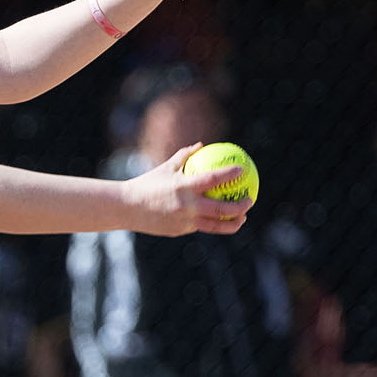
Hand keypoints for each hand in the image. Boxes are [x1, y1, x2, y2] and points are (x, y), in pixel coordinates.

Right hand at [122, 143, 251, 235]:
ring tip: (242, 219)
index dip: (229, 174)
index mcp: (184, 186)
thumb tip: (201, 145)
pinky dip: (208, 222)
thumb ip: (184, 156)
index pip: (213, 179)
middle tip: (250, 200)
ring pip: (215, 226)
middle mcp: (187, 206)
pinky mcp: (180, 231)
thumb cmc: (146, 184)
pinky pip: (199, 226)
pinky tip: (216, 219)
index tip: (242, 170)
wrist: (126, 208)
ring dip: (232, 224)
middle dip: (240, 207)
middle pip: (221, 209)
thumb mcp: (165, 167)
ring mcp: (184, 221)